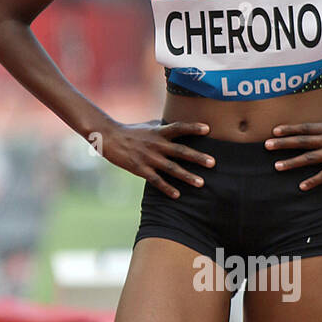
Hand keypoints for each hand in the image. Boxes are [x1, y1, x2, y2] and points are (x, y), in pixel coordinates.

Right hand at [95, 119, 215, 198]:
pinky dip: (167, 188)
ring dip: (187, 176)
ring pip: (171, 168)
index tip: (208, 129)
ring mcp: (148, 157)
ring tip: (201, 183)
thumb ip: (164, 127)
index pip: (179, 127)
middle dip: (197, 157)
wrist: (108, 137)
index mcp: (159, 132)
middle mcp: (156, 144)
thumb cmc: (131, 131)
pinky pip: (156, 180)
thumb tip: (177, 125)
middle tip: (213, 163)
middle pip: (180, 151)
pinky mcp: (140, 169)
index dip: (193, 128)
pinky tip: (177, 195)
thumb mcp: (148, 126)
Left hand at [264, 117, 321, 189]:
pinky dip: (313, 181)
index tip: (273, 130)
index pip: (305, 127)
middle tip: (266, 145)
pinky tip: (301, 186)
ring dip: (292, 162)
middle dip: (283, 144)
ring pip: (309, 158)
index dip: (289, 129)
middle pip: (302, 141)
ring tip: (277, 166)